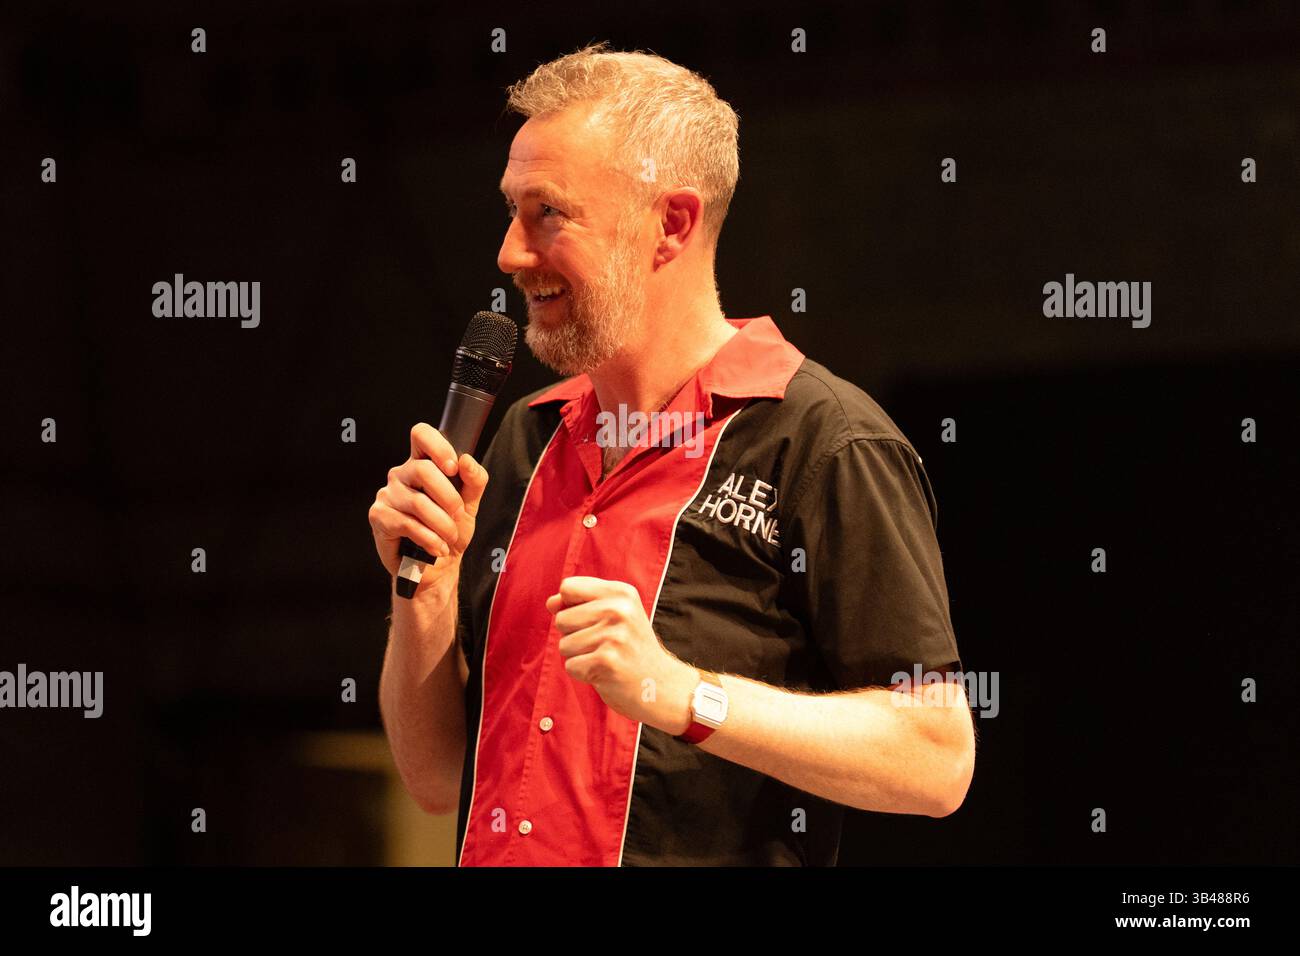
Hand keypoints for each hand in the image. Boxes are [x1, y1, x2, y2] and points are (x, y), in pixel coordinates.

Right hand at [367, 423, 488, 588]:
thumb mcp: (470, 504)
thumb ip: (474, 480)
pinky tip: (436, 548)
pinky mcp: (378, 516)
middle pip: (423, 470)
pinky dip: (429, 539)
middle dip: (449, 498)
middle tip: (457, 517)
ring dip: (442, 524)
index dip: (438, 446)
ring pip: (418, 502)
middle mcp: (402, 474)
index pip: (421, 434)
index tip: (453, 468)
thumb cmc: (450, 530)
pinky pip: (408, 523)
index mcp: (422, 463)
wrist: (438, 567)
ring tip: (449, 538)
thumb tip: (466, 460)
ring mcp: (387, 494)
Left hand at [547, 577, 697, 733]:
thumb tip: (551, 603)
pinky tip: (605, 673)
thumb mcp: (614, 615)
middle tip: (605, 645)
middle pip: (562, 618)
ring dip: (580, 656)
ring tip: (606, 658)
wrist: (662, 686)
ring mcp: (614, 635)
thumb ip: (580, 603)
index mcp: (621, 592)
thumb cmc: (631, 648)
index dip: (570, 607)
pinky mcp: (607, 661)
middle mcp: (619, 609)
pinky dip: (583, 674)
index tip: (593, 621)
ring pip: (564, 644)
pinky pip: (571, 666)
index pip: (567, 587)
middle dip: (574, 635)